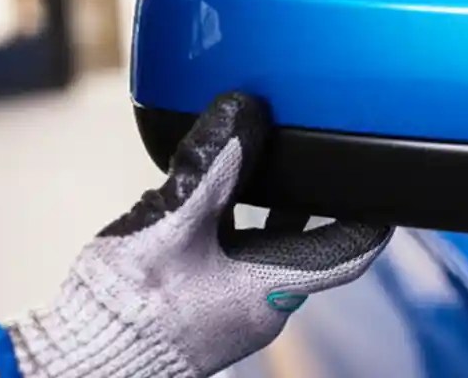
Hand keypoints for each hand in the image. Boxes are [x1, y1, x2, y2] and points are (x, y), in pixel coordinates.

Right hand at [0, 93, 389, 377]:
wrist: (78, 356)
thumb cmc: (125, 305)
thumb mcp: (172, 221)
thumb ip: (212, 165)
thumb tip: (244, 114)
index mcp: (270, 290)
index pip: (348, 251)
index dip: (374, 217)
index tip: (389, 187)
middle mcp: (261, 309)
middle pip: (309, 245)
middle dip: (315, 201)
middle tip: (321, 158)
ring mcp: (232, 313)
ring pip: (270, 252)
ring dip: (272, 212)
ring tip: (268, 167)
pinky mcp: (203, 312)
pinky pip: (238, 263)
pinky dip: (238, 229)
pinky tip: (215, 203)